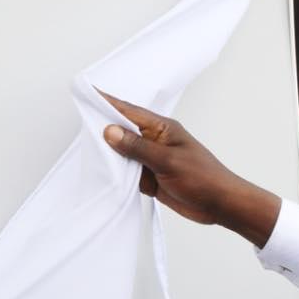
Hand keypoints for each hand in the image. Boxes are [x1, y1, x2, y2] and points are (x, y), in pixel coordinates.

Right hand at [101, 93, 280, 246]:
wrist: (220, 204)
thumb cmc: (203, 178)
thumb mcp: (168, 161)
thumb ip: (138, 147)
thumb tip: (109, 130)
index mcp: (162, 129)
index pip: (129, 112)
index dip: (107, 103)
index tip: (86, 94)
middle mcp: (154, 141)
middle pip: (122, 131)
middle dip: (102, 128)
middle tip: (78, 123)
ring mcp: (151, 160)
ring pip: (122, 153)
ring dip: (107, 154)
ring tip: (84, 150)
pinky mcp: (150, 178)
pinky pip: (127, 172)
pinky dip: (115, 173)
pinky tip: (101, 173)